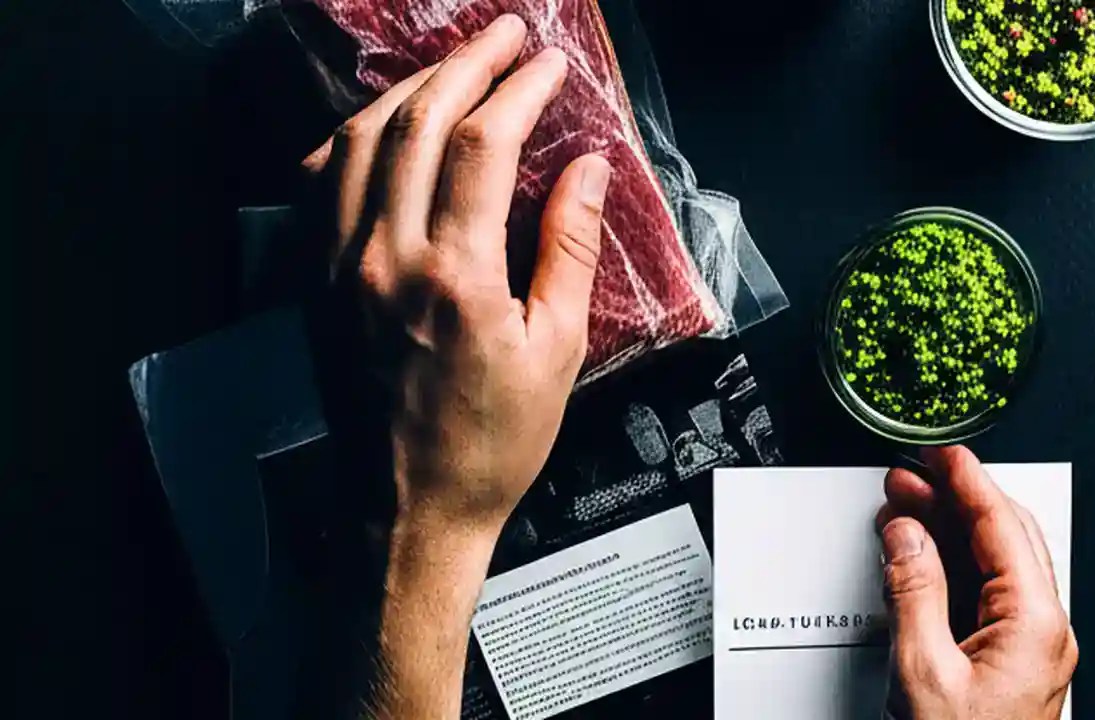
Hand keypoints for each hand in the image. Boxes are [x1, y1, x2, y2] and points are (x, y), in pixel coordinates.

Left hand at [303, 14, 610, 531]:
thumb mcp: (558, 351)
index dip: (521, 88)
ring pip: (359, 140)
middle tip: (506, 34)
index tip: (550, 64)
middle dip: (467, 62)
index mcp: (455, 275)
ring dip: (409, 89)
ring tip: (452, 66)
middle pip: (419, 122)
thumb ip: (570, 248)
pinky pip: (320, 184)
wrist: (408, 508)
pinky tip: (383, 127)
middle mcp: (385, 256)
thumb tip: (588, 168)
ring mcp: (338, 266)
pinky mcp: (315, 283)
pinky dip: (354, 138)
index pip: (486, 144)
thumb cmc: (492, 442)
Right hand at [876, 446, 1077, 719]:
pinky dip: (947, 564)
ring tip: (904, 504)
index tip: (942, 450)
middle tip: (910, 473)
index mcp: (1033, 623)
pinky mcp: (1005, 660)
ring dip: (947, 528)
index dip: (968, 479)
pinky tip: (916, 553)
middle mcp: (1039, 629)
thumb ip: (913, 590)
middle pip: (1002, 536)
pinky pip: (980, 592)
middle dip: (954, 497)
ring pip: (991, 561)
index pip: (1001, 525)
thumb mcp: (922, 670)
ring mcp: (1025, 645)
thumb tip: (905, 533)